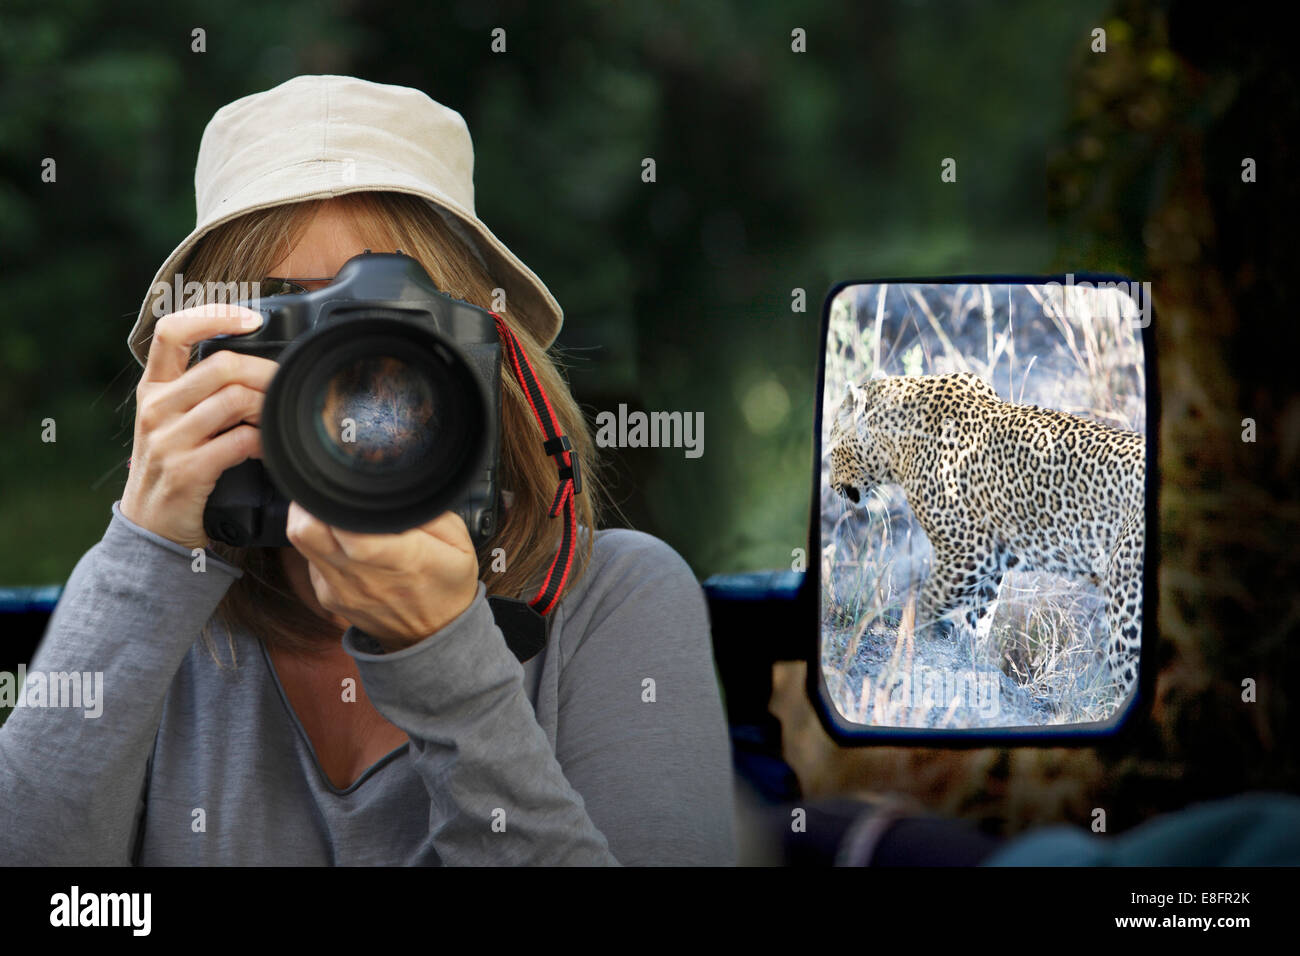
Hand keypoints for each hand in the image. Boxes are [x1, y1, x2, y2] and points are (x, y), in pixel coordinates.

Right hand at [121, 303, 278, 549]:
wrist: (151, 527)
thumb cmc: (174, 467)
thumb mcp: (174, 421)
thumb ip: (203, 391)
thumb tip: (258, 364)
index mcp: (153, 388)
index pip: (172, 331)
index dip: (213, 315)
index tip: (252, 318)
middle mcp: (156, 408)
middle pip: (222, 365)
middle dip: (265, 371)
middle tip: (286, 385)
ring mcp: (168, 440)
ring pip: (235, 400)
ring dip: (269, 407)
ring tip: (279, 417)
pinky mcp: (187, 471)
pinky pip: (240, 441)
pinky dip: (265, 441)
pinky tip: (271, 447)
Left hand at [285, 502, 479, 650]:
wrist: (433, 637)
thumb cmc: (446, 585)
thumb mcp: (459, 543)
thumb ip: (430, 512)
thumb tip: (398, 487)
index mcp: (402, 560)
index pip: (353, 533)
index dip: (338, 503)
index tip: (345, 485)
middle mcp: (364, 577)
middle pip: (310, 531)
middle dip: (314, 502)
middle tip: (330, 489)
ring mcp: (340, 589)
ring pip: (302, 541)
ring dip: (312, 518)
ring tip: (335, 510)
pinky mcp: (327, 596)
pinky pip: (310, 558)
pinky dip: (319, 542)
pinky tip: (341, 540)